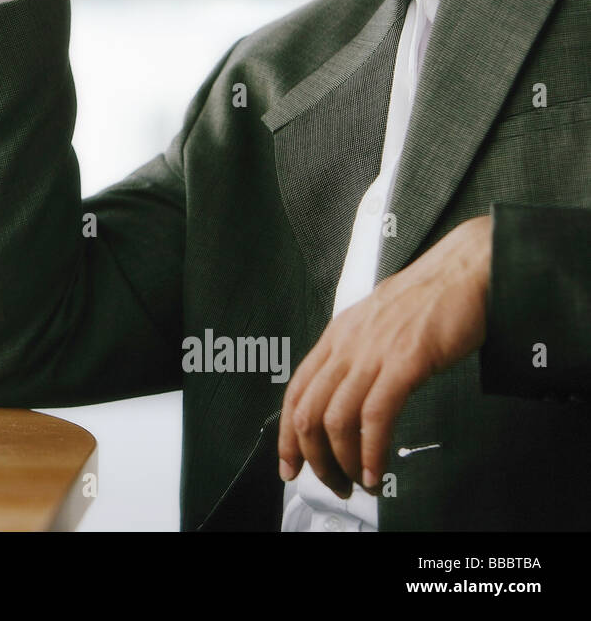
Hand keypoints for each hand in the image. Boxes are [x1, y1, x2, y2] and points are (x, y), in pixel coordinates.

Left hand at [277, 214, 492, 497]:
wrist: (465, 269)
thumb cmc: (430, 297)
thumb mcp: (378, 324)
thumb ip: (360, 355)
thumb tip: (350, 394)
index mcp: (337, 336)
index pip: (295, 392)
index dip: (287, 435)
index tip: (289, 463)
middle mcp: (346, 344)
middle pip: (308, 412)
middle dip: (313, 458)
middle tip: (330, 483)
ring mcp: (373, 353)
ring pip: (335, 419)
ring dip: (341, 462)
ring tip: (355, 483)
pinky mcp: (405, 362)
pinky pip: (375, 416)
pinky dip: (370, 451)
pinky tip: (374, 469)